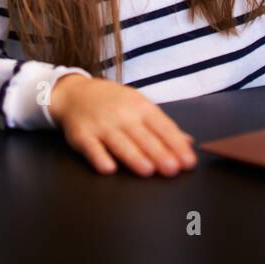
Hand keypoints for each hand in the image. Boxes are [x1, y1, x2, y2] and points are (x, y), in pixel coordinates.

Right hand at [48, 74, 198, 176]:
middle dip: (159, 153)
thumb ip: (162, 126)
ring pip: (120, 143)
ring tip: (148, 170)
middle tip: (173, 169)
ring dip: (134, 156)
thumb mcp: (139, 106)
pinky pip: (91, 148)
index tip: (188, 162)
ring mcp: (102, 125)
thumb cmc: (114, 102)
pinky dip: (100, 157)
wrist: (75, 93)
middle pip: (144, 136)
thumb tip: (188, 143)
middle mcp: (122, 114)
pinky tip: (110, 169)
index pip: (162, 126)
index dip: (176, 144)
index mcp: (140, 106)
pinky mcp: (82, 136)